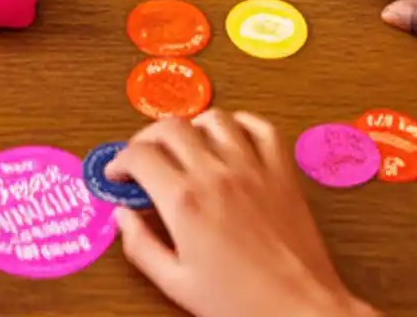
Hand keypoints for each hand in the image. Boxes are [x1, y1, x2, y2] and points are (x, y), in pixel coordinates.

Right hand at [106, 111, 376, 316]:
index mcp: (185, 201)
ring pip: (213, 119)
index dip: (119, 161)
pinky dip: (241, 123)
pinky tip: (229, 135)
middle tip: (141, 157)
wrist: (299, 309)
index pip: (139, 155)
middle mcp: (216, 175)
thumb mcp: (175, 283)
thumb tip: (122, 217)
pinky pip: (262, 129)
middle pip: (170, 127)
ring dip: (191, 126)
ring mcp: (252, 169)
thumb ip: (141, 246)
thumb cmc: (240, 303)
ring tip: (183, 144)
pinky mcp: (281, 173)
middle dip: (146, 138)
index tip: (118, 175)